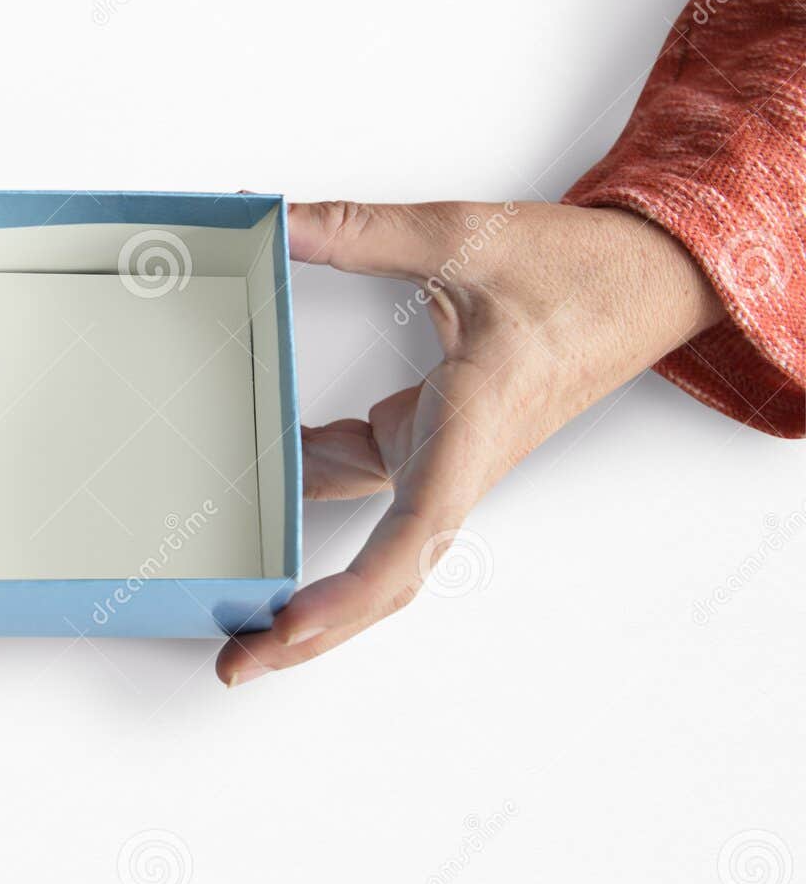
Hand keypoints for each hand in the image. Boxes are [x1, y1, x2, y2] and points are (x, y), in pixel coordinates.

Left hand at [218, 199, 723, 685]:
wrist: (647, 281)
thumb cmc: (580, 272)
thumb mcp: (465, 236)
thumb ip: (362, 231)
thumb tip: (274, 221)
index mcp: (472, 431)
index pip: (410, 538)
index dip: (347, 594)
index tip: (288, 625)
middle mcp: (456, 463)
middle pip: (383, 575)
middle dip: (310, 627)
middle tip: (235, 662)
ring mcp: (444, 459)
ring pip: (374, 540)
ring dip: (311, 577)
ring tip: (240, 608)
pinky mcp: (435, 440)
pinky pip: (366, 481)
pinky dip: (311, 486)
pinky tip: (264, 471)